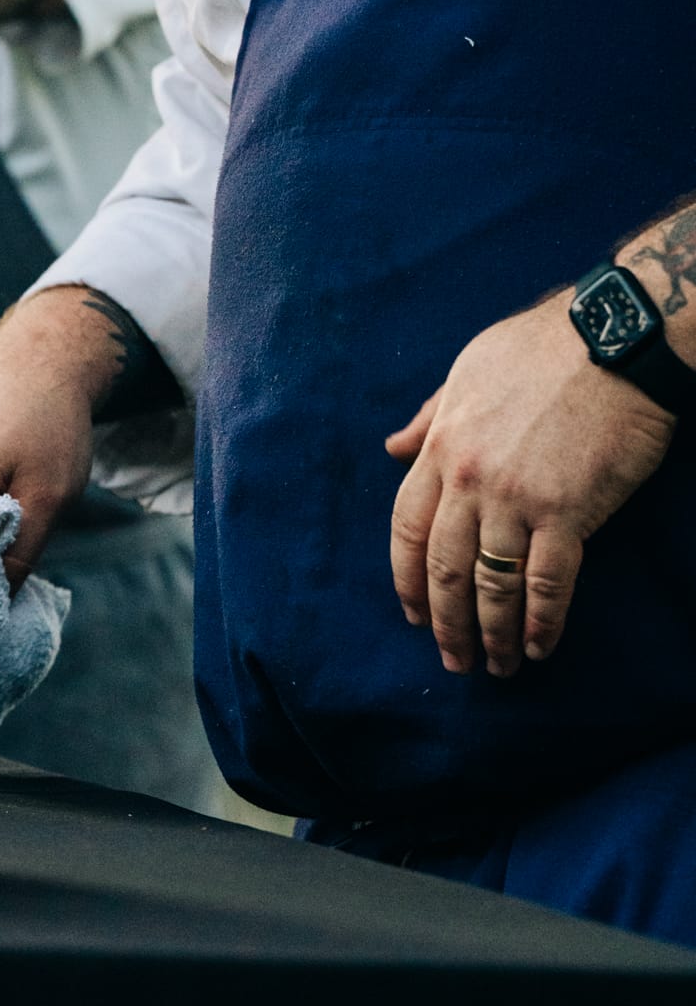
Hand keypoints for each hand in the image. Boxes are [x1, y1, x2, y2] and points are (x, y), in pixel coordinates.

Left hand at [387, 290, 675, 677]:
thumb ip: (431, 417)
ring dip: (493, 634)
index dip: (407, 579)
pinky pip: (549, 582)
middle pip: (445, 569)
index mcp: (442, 448)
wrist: (612, 339)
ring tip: (498, 667)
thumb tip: (393, 446)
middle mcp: (471, 481)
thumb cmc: (541, 346)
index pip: (407, 529)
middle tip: (453, 660)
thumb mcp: (467, 371)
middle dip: (446, 623)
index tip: (414, 615)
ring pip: (493, 585)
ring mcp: (518, 499)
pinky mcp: (569, 510)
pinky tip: (542, 646)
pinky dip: (543, 621)